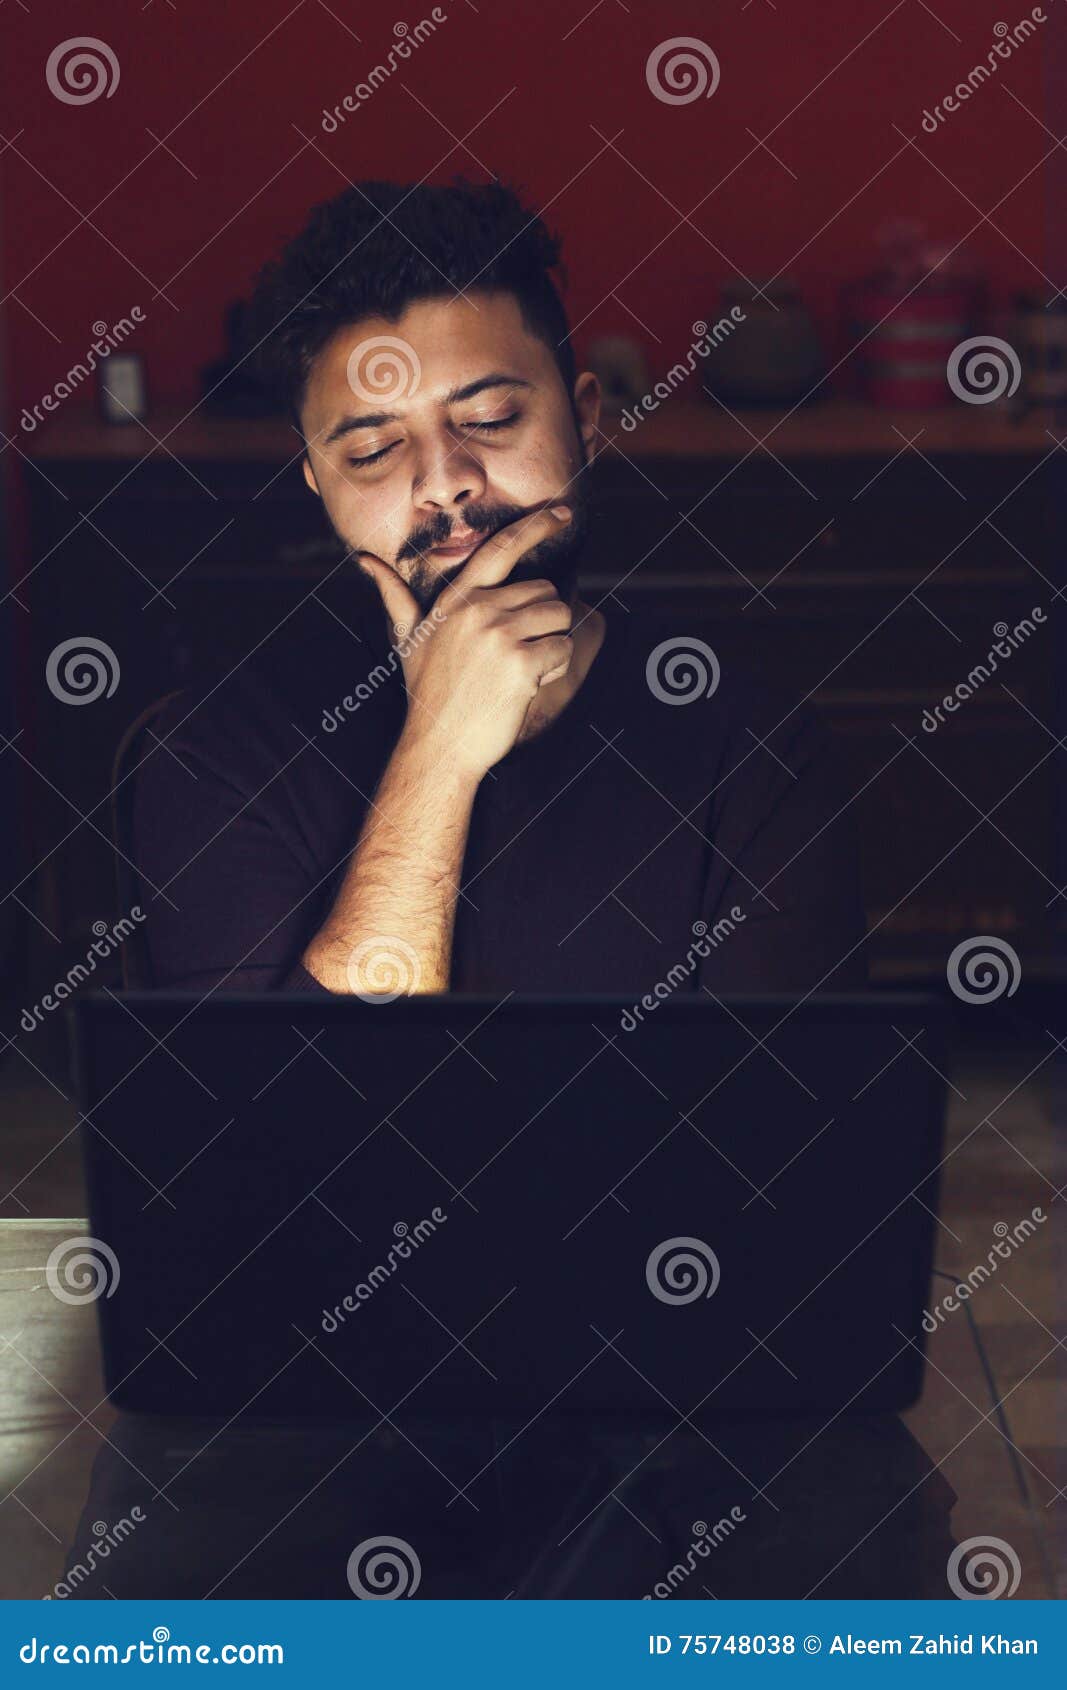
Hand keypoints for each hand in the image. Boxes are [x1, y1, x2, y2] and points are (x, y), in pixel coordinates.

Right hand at [359, 505, 573, 778]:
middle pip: (544, 591)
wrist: (438, 746)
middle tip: (513, 657)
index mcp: (457, 599)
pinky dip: (554, 669)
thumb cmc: (428, 694)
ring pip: (559, 618)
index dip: (535, 525)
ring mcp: (500, 633)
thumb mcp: (408, 639)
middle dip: (542, 622)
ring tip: (519, 671)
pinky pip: (563, 649)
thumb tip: (364, 560)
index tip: (562, 512)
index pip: (500, 549)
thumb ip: (395, 596)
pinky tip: (526, 687)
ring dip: (551, 645)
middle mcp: (478, 609)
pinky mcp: (521, 661)